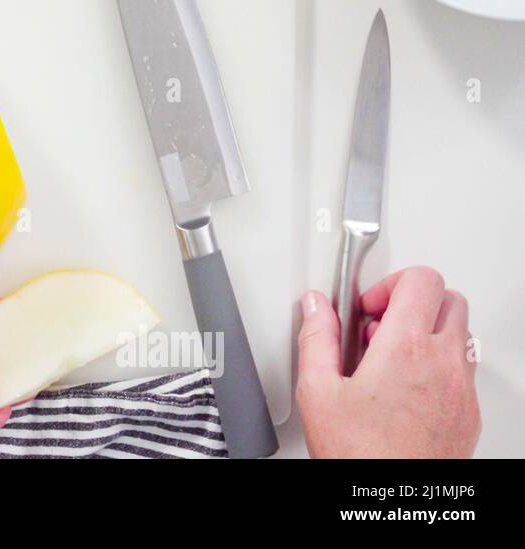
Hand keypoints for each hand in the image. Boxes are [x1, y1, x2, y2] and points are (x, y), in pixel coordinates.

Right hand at [296, 266, 479, 457]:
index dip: (389, 283)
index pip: (421, 280)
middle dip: (413, 302)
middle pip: (449, 299)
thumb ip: (316, 338)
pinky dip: (437, 366)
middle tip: (381, 324)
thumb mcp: (317, 390)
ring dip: (428, 333)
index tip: (367, 308)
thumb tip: (315, 308)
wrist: (391, 504)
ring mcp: (461, 390)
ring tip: (389, 357)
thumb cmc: (360, 456)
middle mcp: (443, 364)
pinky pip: (462, 371)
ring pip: (460, 334)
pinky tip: (404, 388)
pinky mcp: (468, 414)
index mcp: (406, 349)